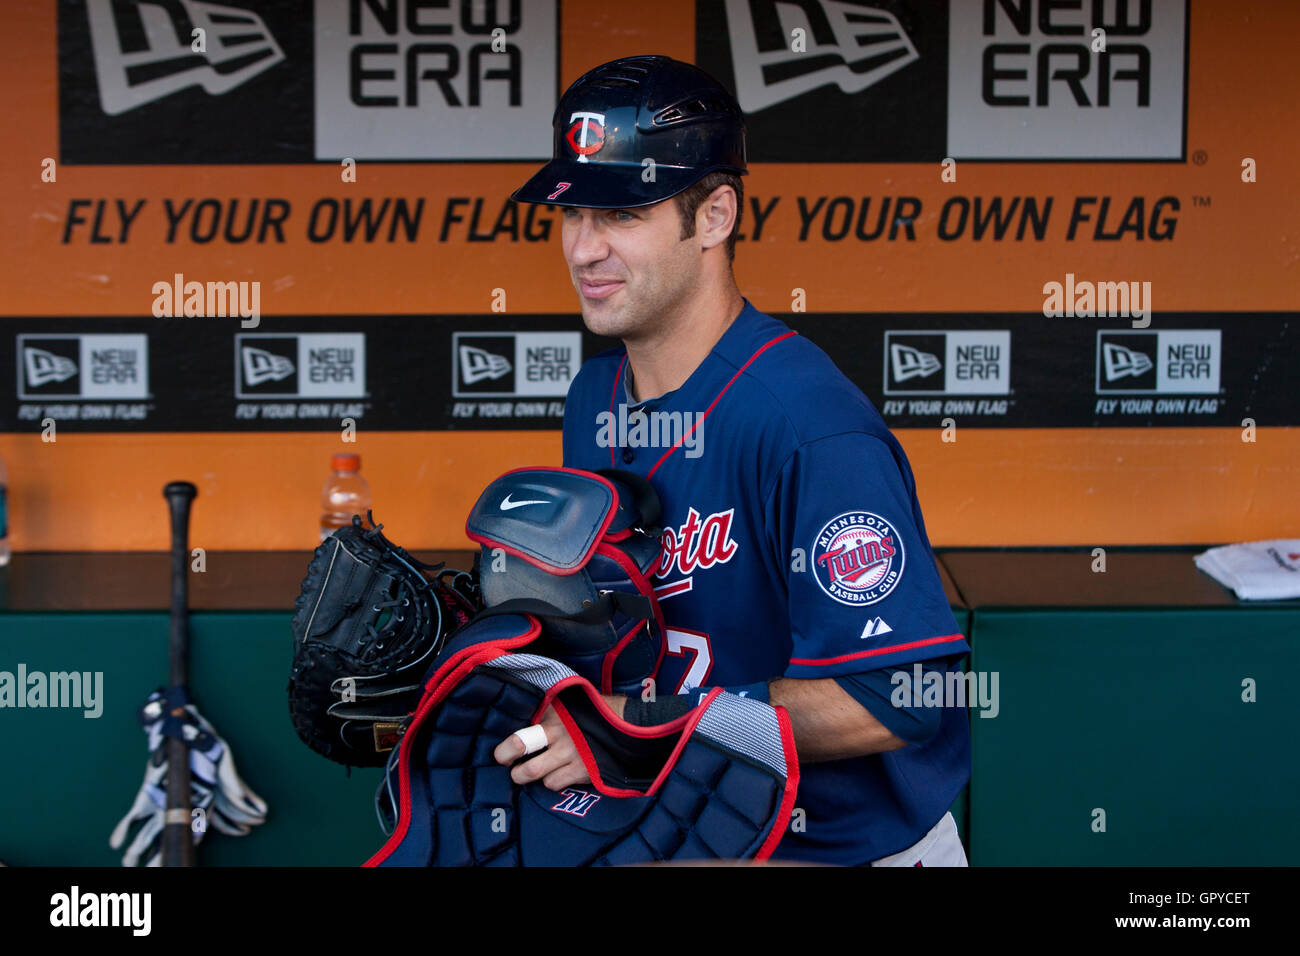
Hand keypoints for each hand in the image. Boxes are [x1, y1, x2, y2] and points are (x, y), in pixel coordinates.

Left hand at [493, 695, 625, 790]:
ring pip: (532, 772)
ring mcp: (569, 752)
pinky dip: (551, 782)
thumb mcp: (572, 701)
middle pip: (517, 744)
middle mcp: (557, 730)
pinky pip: (553, 783)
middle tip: (503, 759)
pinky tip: (556, 775)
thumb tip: (527, 712)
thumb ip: (550, 706)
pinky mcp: (580, 770)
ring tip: (526, 773)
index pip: (519, 719)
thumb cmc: (599, 712)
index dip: (506, 731)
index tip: (500, 739)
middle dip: (505, 755)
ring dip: (527, 775)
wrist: (631, 727)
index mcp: (554, 709)